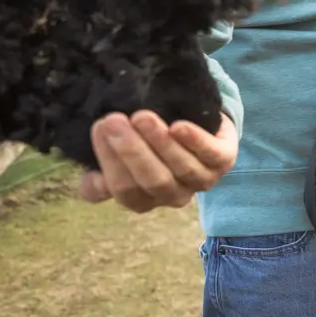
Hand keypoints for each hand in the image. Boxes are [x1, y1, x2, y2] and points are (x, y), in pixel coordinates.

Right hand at [78, 110, 238, 212]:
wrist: (196, 121)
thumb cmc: (151, 144)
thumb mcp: (123, 157)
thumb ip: (102, 170)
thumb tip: (91, 180)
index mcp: (144, 199)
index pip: (124, 190)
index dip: (109, 162)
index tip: (99, 128)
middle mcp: (173, 196)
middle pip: (152, 181)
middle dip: (131, 151)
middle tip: (114, 120)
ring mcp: (201, 180)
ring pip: (181, 168)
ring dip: (160, 143)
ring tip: (142, 117)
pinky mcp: (224, 160)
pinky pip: (211, 155)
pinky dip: (195, 141)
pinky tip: (178, 126)